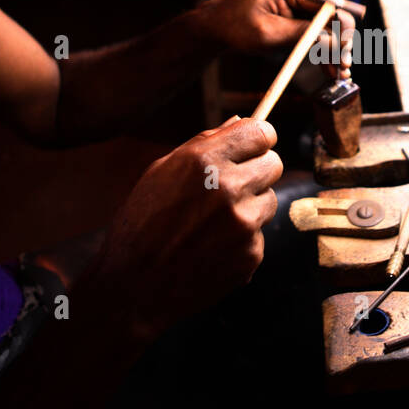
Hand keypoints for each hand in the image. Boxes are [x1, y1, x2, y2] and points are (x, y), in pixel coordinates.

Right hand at [94, 116, 283, 340]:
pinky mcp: (252, 254)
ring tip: (214, 222)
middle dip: (257, 171)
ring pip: (269, 201)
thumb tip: (239, 121)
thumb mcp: (160, 172)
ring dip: (250, 206)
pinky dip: (242, 240)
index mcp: (204, 161)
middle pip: (274, 165)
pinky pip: (259, 235)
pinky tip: (212, 247)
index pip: (262, 132)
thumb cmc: (139, 226)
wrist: (134, 288)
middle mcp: (229, 188)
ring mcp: (244, 224)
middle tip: (233, 186)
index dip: (260, 138)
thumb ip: (203, 145)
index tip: (255, 146)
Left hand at [198, 0, 355, 78]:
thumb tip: (337, 41)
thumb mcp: (271, 35)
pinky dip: (322, 41)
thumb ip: (305, 35)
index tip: (345, 55)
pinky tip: (327, 64)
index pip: (332, 3)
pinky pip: (318, 20)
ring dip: (333, 46)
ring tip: (337, 72)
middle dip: (339, 42)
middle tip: (343, 69)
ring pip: (329, 19)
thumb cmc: (236, 27)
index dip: (343, 30)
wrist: (218, 24)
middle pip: (334, 11)